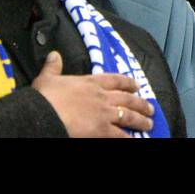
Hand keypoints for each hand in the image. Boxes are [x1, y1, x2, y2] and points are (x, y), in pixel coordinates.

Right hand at [31, 51, 154, 137]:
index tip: (137, 85)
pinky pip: (120, 135)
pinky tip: (136, 140)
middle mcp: (102, 96)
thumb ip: (53, 67)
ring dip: (141, 120)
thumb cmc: (45, 97)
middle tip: (150, 108)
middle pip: (127, 99)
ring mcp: (104, 113)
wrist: (44, 114)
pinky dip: (129, 138)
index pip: (115, 80)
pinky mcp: (102, 130)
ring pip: (128, 116)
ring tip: (149, 124)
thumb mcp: (47, 78)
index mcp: (91, 82)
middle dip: (140, 103)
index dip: (128, 82)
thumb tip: (54, 54)